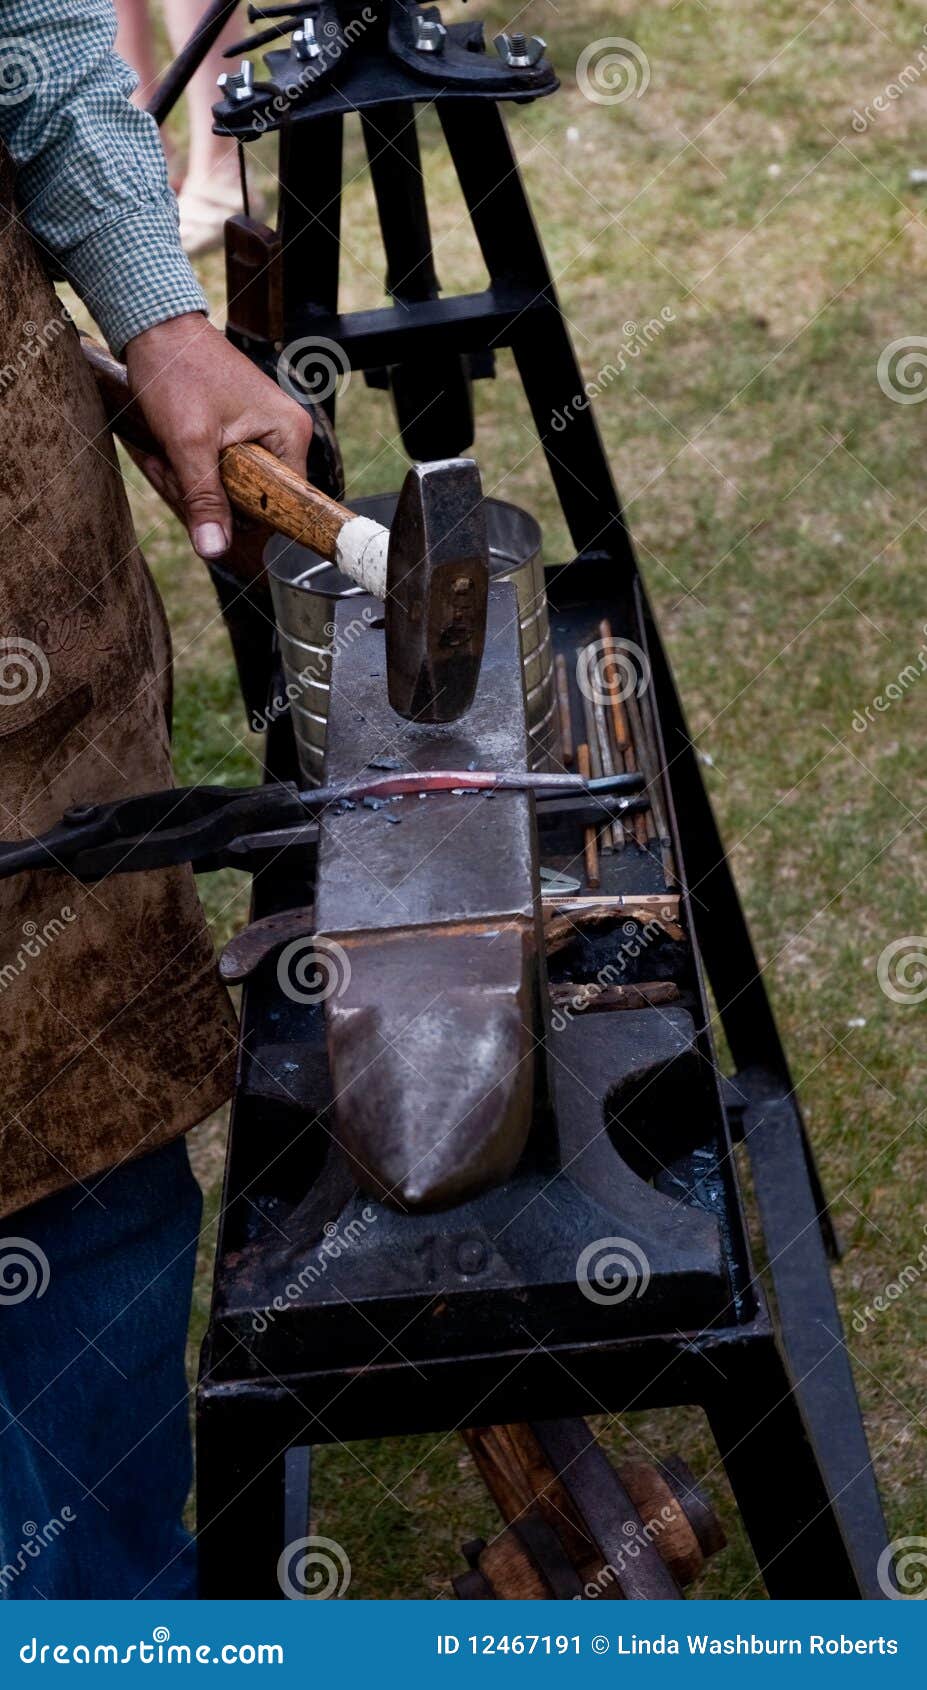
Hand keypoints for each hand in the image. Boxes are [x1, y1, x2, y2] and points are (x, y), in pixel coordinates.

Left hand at [124, 313, 313, 558]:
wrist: (155, 327)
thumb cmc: (177, 371)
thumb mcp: (188, 442)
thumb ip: (204, 498)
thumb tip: (215, 550)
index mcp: (289, 435)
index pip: (277, 505)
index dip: (238, 514)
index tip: (201, 499)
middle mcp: (283, 435)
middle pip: (250, 500)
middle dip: (203, 495)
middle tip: (171, 468)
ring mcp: (261, 433)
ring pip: (228, 489)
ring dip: (189, 482)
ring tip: (164, 455)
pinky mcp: (239, 432)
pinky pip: (218, 471)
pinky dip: (189, 469)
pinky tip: (167, 452)